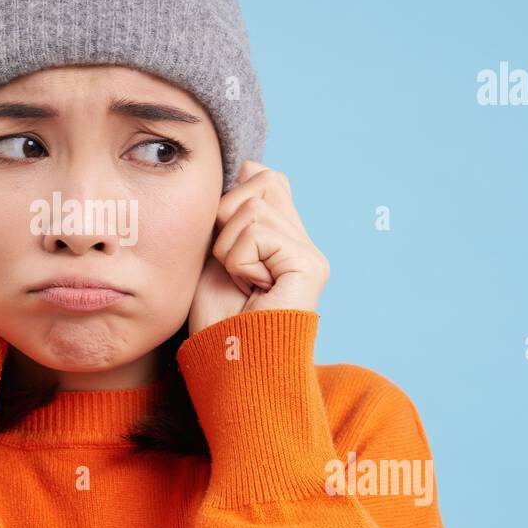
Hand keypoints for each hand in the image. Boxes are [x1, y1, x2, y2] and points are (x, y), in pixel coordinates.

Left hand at [187, 160, 329, 335]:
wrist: (228, 363)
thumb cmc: (216, 318)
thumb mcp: (216, 251)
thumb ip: (234, 213)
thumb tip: (250, 164)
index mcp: (282, 236)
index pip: (263, 178)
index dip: (233, 198)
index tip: (224, 245)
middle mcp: (301, 241)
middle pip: (259, 182)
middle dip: (226, 222)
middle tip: (231, 268)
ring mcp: (309, 253)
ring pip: (252, 208)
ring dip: (228, 248)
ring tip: (240, 282)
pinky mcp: (310, 265)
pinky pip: (257, 233)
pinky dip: (239, 261)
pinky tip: (251, 289)